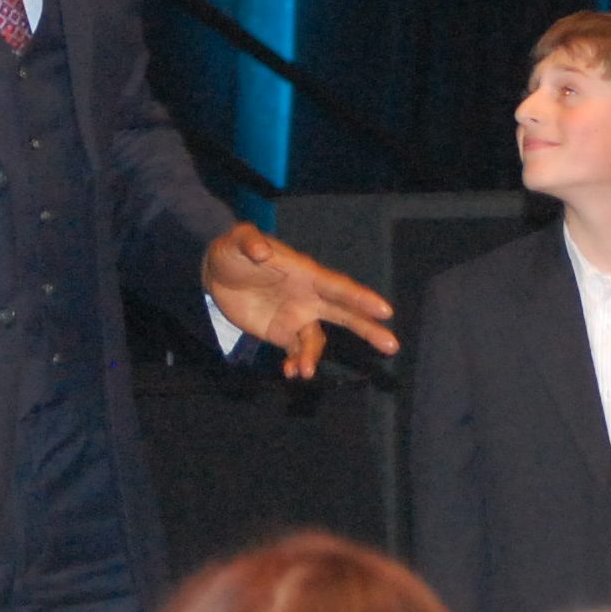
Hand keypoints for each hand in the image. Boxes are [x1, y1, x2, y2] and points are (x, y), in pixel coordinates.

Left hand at [202, 221, 397, 379]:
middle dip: (368, 328)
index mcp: (306, 272)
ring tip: (303, 371)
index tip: (385, 311)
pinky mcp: (282, 333)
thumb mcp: (237, 239)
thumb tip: (261, 252)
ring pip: (317, 340)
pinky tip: (289, 372)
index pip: (338, 286)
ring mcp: (298, 316)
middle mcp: (309, 296)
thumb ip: (250, 242)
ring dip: (314, 356)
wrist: (218, 274)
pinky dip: (297, 363)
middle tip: (392, 346)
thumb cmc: (234, 250)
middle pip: (345, 313)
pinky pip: (296, 352)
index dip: (361, 298)